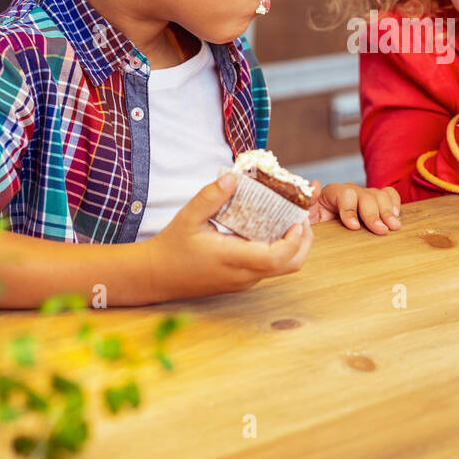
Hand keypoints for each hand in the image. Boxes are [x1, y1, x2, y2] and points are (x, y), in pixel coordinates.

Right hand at [144, 172, 311, 299]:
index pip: (275, 257)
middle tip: (301, 216)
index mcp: (232, 259)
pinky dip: (279, 250)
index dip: (294, 240)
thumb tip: (232, 177)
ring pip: (282, 269)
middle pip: (289, 266)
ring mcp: (244, 281)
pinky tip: (270, 230)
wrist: (156, 276)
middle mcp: (243, 275)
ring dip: (293, 246)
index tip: (298, 219)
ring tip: (289, 220)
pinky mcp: (241, 281)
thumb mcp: (188, 216)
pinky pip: (269, 268)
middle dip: (303, 242)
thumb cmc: (172, 247)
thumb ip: (211, 197)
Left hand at [307, 181, 401, 233]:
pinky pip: (389, 195)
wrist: (324, 231)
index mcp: (332, 193)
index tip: (354, 227)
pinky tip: (397, 216)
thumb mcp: (307, 215)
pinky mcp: (376, 202)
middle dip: (373, 214)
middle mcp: (351, 191)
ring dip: (388, 211)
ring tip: (393, 226)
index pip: (345, 195)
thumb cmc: (316, 225)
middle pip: (366, 196)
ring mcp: (365, 195)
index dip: (350, 210)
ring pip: (380, 195)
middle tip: (381, 230)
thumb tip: (315, 185)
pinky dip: (395, 203)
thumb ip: (308, 201)